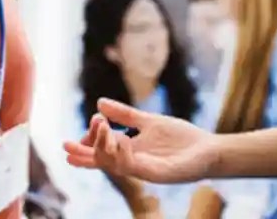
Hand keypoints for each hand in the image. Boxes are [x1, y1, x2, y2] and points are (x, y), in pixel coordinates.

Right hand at [63, 98, 219, 183]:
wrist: (209, 150)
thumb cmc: (181, 138)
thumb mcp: (148, 121)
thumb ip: (125, 114)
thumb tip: (99, 103)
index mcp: (129, 151)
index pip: (101, 151)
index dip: (85, 147)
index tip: (70, 140)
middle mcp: (133, 162)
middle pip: (102, 160)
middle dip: (85, 153)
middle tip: (67, 145)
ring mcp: (145, 170)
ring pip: (114, 165)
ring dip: (102, 148)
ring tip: (98, 128)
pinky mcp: (158, 174)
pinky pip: (136, 167)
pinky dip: (124, 155)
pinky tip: (118, 141)